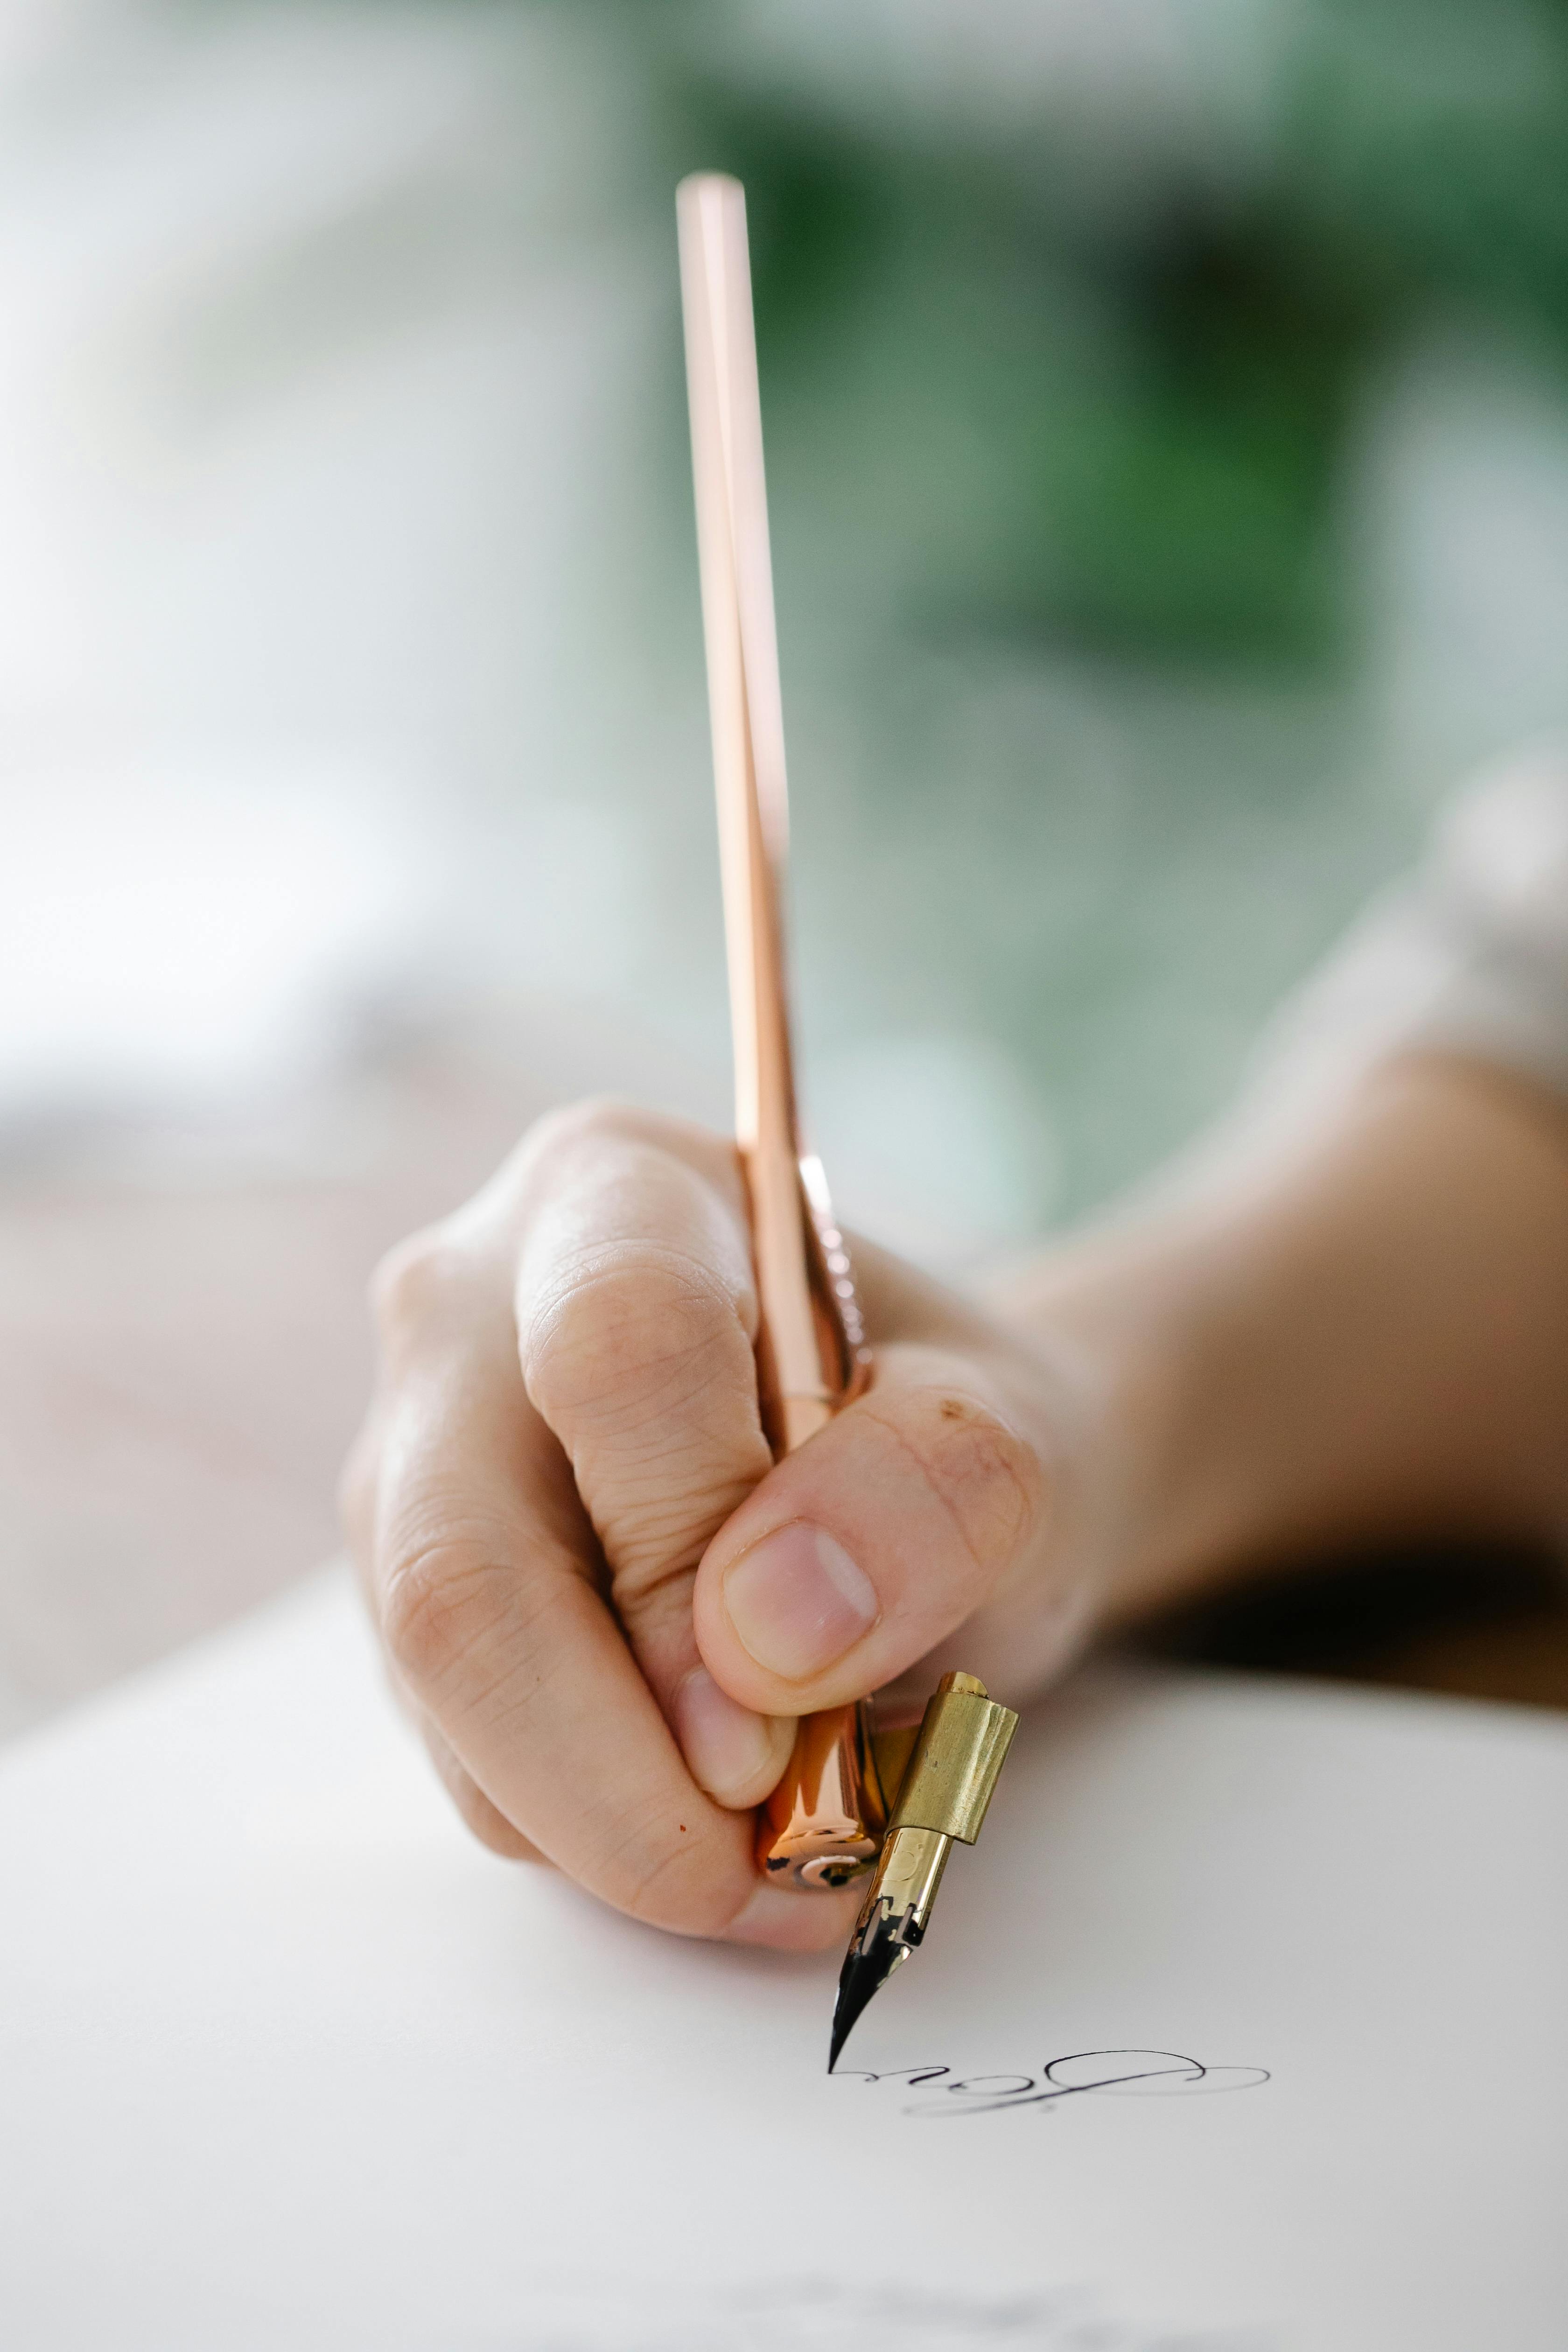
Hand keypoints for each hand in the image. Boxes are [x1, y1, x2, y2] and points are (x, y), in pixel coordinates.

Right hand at [341, 1102, 1100, 1950]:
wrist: (915, 1486)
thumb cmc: (955, 1439)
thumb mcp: (1018, 1442)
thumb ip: (929, 1498)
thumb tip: (761, 1646)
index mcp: (615, 1190)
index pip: (613, 1351)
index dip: (691, 1553)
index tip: (791, 1712)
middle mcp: (466, 1305)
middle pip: (463, 1563)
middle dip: (621, 1766)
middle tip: (780, 1860)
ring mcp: (411, 1456)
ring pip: (444, 1687)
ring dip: (622, 1822)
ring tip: (798, 1843)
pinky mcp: (407, 1598)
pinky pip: (462, 1756)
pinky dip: (598, 1832)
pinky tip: (721, 1812)